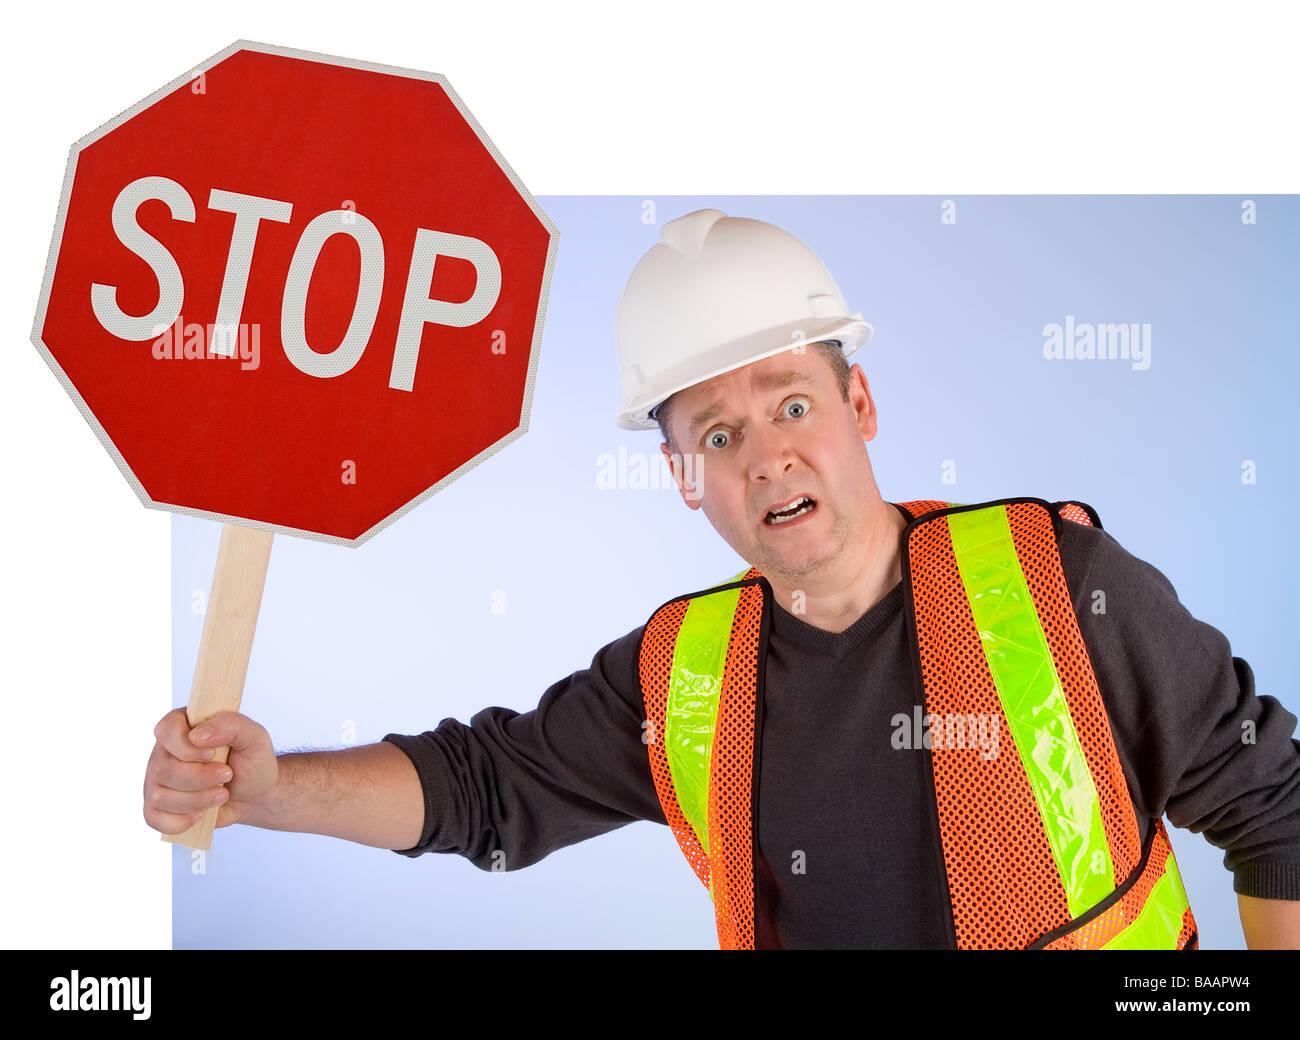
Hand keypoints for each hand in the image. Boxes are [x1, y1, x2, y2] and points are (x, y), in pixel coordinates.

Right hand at [143, 708, 277, 833]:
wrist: (256, 793)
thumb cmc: (252, 760)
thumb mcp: (254, 736)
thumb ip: (231, 724)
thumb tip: (197, 736)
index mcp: (183, 725)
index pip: (166, 730)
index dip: (186, 747)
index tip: (212, 754)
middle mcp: (164, 751)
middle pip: (163, 768)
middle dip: (200, 778)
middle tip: (227, 775)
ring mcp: (157, 780)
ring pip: (159, 796)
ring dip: (197, 800)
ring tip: (222, 794)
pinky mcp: (157, 807)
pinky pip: (154, 819)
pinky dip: (181, 821)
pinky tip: (201, 815)